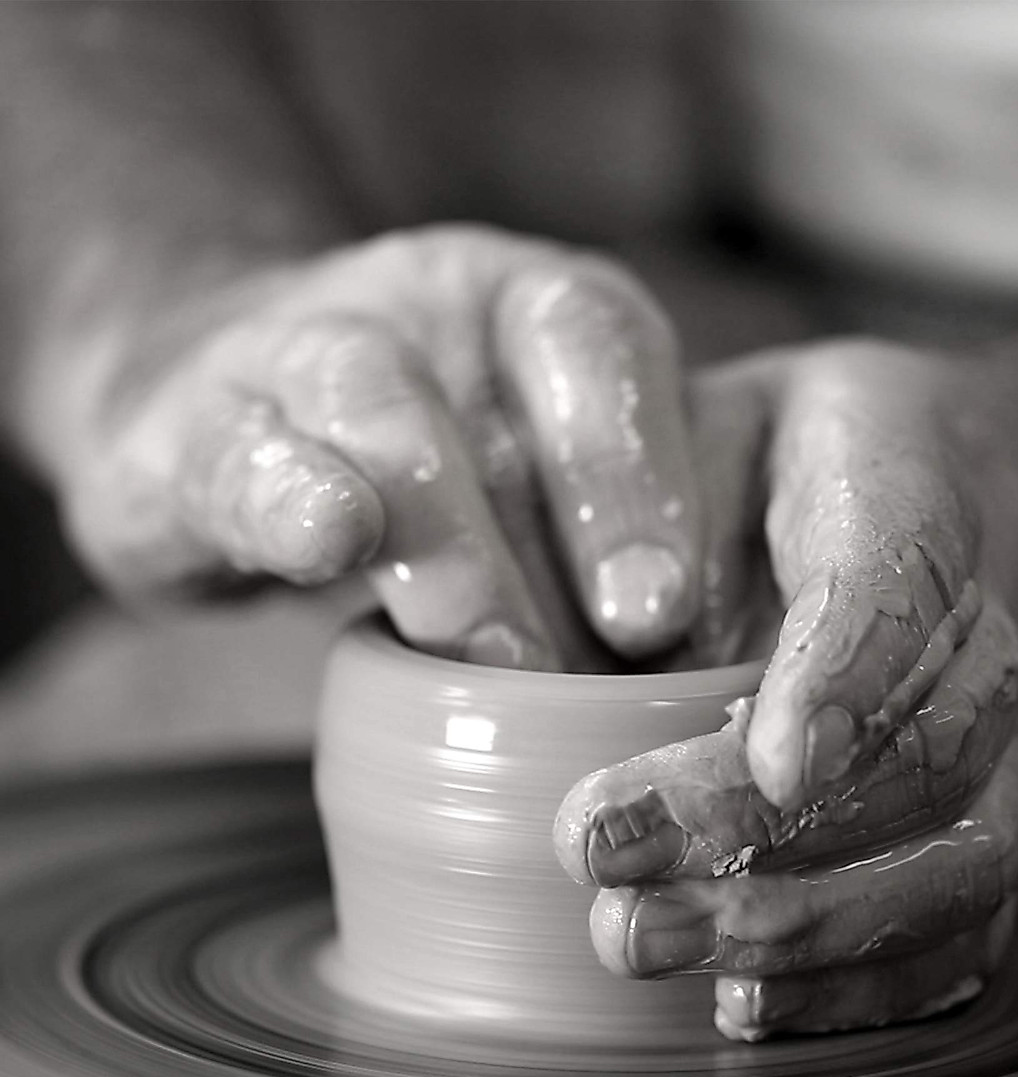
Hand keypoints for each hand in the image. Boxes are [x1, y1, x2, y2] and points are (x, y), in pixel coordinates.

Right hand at [62, 226, 703, 668]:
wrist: (207, 396)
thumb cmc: (421, 471)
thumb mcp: (523, 490)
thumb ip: (596, 558)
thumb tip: (681, 691)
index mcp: (540, 314)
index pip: (617, 348)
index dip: (651, 475)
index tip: (670, 612)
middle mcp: (440, 301)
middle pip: (538, 358)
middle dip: (597, 495)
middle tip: (630, 634)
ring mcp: (309, 341)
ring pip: (383, 401)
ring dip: (449, 534)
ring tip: (486, 649)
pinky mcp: (194, 418)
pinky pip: (243, 454)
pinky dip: (288, 496)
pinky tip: (324, 537)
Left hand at [557, 339, 1017, 1038]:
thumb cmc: (823, 455)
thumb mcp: (727, 415)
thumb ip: (648, 483)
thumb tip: (584, 618)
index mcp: (912, 491)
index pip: (902, 583)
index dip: (846, 673)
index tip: (770, 756)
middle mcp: (988, 632)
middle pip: (923, 752)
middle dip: (762, 825)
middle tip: (604, 856)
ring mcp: (1010, 743)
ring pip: (958, 860)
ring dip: (805, 923)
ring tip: (645, 942)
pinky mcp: (992, 820)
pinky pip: (966, 924)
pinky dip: (865, 984)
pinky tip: (745, 1002)